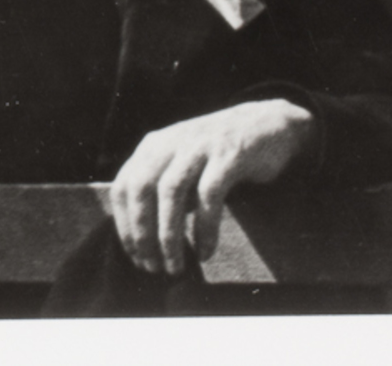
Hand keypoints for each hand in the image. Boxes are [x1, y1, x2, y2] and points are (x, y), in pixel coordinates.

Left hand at [108, 98, 316, 276]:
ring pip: (170, 192)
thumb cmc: (219, 156)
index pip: (123, 186)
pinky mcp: (228, 156)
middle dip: (142, 233)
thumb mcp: (181, 165)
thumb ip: (162, 191)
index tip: (134, 256)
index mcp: (153, 146)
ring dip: (169, 235)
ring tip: (175, 266)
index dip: (124, 225)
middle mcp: (170, 143)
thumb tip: (145, 239)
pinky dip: (204, 227)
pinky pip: (209, 196)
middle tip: (152, 267)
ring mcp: (198, 147)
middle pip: (141, 189)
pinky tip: (205, 252)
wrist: (268, 125)